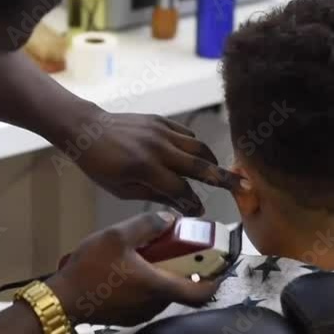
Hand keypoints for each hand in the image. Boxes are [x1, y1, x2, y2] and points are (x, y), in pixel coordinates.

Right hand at [47, 212, 216, 325]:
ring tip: (146, 252)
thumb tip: (169, 219)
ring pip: (162, 291)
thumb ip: (147, 225)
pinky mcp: (127, 315)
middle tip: (175, 245)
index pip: (201, 291)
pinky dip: (147, 282)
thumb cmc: (91, 268)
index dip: (216, 279)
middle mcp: (155, 304)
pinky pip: (146, 297)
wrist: (62, 298)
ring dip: (162, 273)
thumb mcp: (117, 235)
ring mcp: (141, 312)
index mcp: (158, 286)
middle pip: (181, 286)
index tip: (221, 264)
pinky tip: (129, 267)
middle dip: (182, 265)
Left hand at [65, 108, 240, 214]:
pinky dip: (194, 146)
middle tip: (246, 187)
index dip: (193, 204)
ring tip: (219, 173)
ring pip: (198, 146)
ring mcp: (161, 131)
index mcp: (145, 168)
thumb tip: (182, 205)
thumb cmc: (100, 165)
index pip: (181, 190)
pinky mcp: (161, 121)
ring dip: (212, 161)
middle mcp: (158, 148)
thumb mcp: (122, 189)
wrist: (87, 129)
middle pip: (200, 166)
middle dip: (224, 179)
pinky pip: (186, 134)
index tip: (200, 212)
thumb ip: (154, 195)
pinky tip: (194, 156)